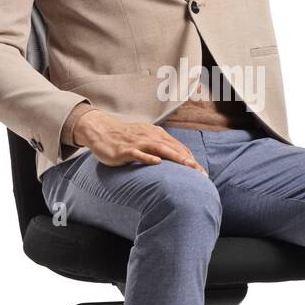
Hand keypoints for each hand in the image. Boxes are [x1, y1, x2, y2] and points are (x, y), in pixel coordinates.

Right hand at [73, 108, 207, 173]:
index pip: (178, 147)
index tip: (202, 173)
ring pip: (159, 148)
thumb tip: (176, 159)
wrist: (102, 130)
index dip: (191, 159)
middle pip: (173, 148)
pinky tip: (157, 162)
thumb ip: (160, 147)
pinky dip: (148, 157)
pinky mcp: (125, 150)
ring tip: (188, 167)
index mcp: (157, 135)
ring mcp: (137, 143)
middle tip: (201, 173)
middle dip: (188, 161)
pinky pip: (138, 153)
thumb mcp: (146, 139)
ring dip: (175, 157)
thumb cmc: (126, 138)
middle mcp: (150, 136)